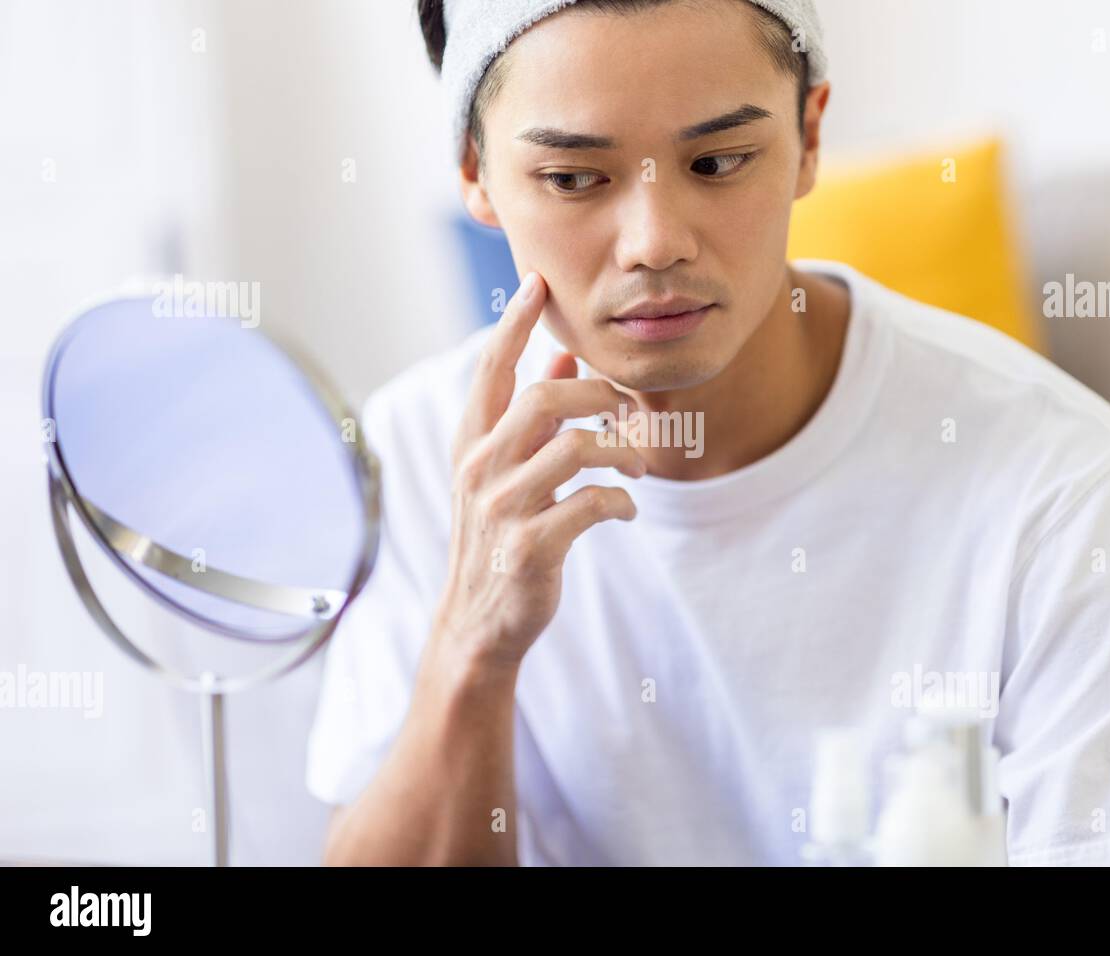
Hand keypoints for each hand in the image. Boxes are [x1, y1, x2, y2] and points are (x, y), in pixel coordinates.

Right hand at [432, 272, 645, 670]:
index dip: (513, 324)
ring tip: (637, 467)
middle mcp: (480, 469)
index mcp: (471, 444)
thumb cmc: (498, 535)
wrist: (482, 621)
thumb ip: (528, 417)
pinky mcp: (531, 547)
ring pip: (575, 447)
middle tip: (628, 413)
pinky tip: (627, 510)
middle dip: (598, 396)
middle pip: (544, 400)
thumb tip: (560, 360)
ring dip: (621, 451)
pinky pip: (592, 504)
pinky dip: (622, 501)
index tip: (536, 282)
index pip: (489, 371)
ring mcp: (502, 509)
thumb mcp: (502, 472)